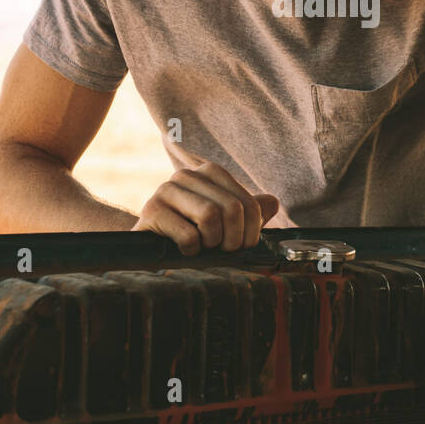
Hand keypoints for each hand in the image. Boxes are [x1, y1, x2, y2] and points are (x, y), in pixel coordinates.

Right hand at [132, 161, 278, 255]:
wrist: (151, 248)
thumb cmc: (194, 234)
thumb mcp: (226, 223)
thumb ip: (250, 212)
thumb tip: (272, 202)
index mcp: (210, 173)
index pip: (248, 203)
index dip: (251, 231)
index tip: (242, 246)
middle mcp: (188, 175)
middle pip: (232, 209)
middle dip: (232, 240)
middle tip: (222, 251)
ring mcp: (167, 189)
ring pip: (210, 216)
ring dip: (211, 242)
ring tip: (203, 247)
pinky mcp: (152, 210)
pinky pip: (188, 235)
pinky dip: (192, 250)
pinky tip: (183, 249)